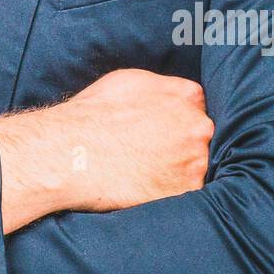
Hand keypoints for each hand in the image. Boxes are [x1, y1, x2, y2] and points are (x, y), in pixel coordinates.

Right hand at [0, 68, 213, 233]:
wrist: (74, 153)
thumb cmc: (95, 114)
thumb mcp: (130, 80)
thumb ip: (163, 87)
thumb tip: (174, 95)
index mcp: (187, 95)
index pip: (196, 107)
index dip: (177, 120)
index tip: (162, 130)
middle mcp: (198, 126)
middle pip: (200, 137)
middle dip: (182, 144)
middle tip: (152, 153)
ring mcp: (196, 161)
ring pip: (196, 166)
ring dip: (178, 170)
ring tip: (146, 172)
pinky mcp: (187, 192)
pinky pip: (187, 193)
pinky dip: (171, 192)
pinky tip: (147, 187)